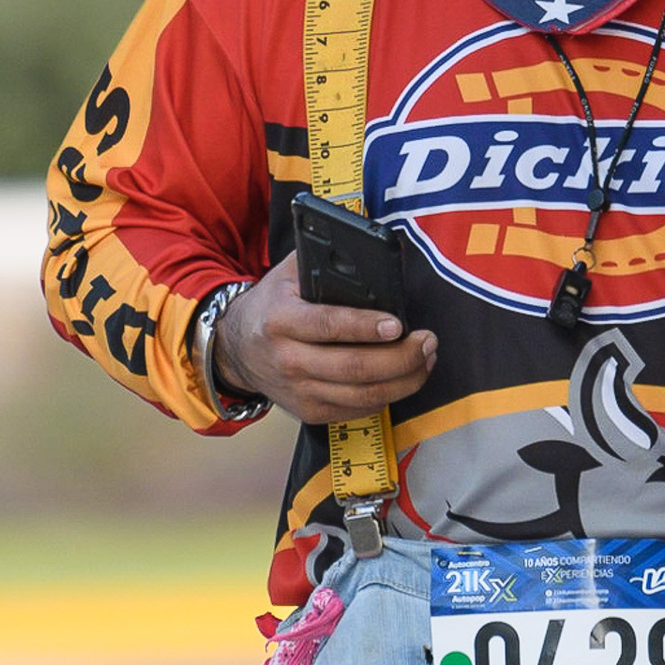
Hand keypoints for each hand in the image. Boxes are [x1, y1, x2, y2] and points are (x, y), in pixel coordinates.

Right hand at [215, 253, 436, 426]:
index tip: (397, 324)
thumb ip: (323, 260)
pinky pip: (358, 410)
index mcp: (281, 320)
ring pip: (363, 395)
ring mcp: (299, 392)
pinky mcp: (310, 412)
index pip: (328, 325)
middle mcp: (288, 360)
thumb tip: (371, 251)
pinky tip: (405, 379)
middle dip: (401, 357)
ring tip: (426, 359)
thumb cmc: (273, 305)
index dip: (365, 327)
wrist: (237, 351)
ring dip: (404, 381)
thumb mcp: (288, 274)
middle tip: (427, 341)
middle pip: (354, 368)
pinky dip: (388, 396)